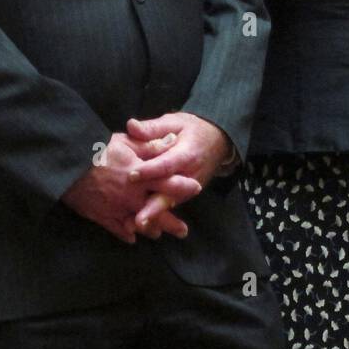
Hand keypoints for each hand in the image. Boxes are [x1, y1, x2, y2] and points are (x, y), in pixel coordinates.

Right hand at [60, 132, 200, 243]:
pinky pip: (117, 229)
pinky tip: (132, 237)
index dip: (183, 187)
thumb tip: (171, 142)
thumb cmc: (96, 149)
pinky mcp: (102, 216)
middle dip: (172, 223)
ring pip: (138, 225)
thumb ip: (149, 145)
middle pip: (157, 212)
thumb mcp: (126, 142)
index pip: (168, 183)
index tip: (196, 188)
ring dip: (150, 229)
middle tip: (183, 232)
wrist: (67, 166)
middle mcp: (132, 196)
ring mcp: (117, 209)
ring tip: (159, 234)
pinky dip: (126, 234)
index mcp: (140, 175)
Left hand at [126, 112, 233, 233]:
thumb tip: (130, 126)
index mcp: (187, 153)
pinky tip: (142, 225)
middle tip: (138, 220)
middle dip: (154, 208)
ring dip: (154, 217)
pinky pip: (171, 205)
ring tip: (135, 226)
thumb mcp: (174, 121)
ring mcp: (190, 188)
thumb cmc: (192, 129)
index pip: (167, 164)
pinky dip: (158, 217)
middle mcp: (190, 175)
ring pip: (170, 204)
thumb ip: (152, 127)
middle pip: (171, 194)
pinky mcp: (186, 194)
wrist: (218, 139)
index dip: (149, 171)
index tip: (131, 175)